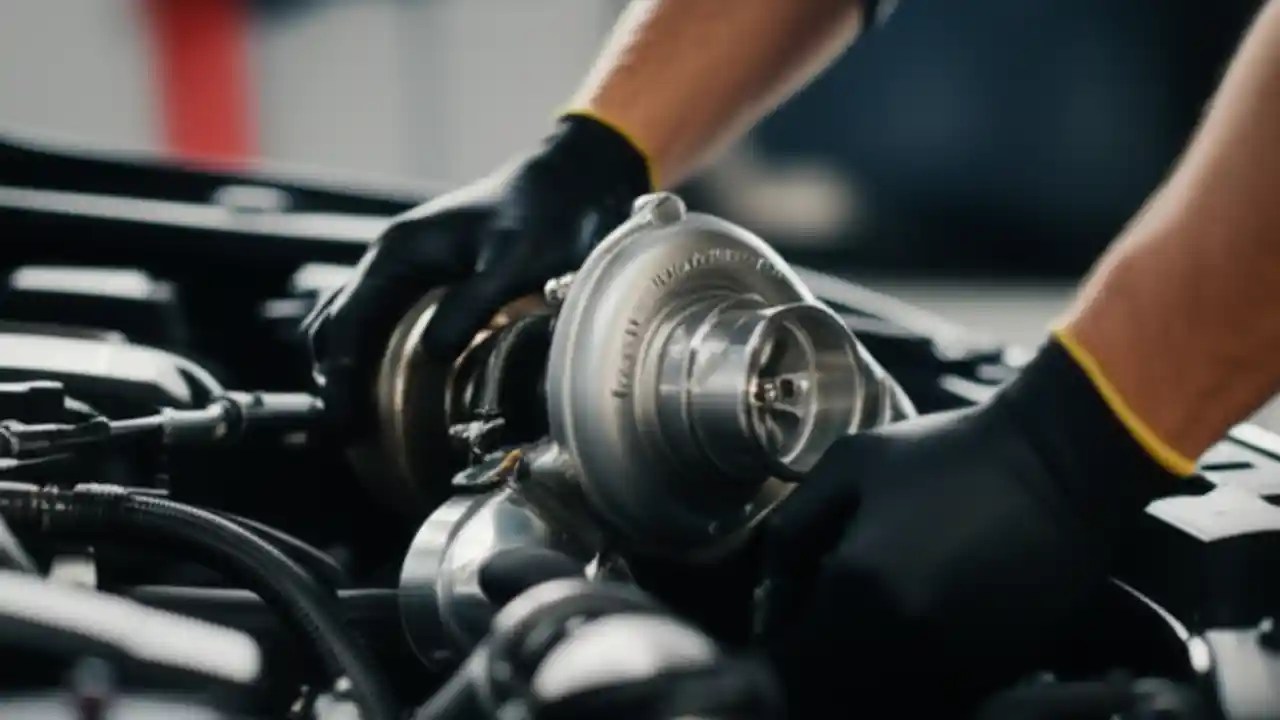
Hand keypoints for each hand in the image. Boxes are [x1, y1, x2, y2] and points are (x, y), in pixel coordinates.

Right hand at [303, 114, 650, 426]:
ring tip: (363, 418)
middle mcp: (392, 258)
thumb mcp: (513, 263)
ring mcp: (407, 265)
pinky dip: (373, 352)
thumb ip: (470, 306)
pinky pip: (382, 318)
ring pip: (352, 321)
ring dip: (348, 367)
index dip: (339, 380)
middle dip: (334, 379)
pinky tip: (394, 384)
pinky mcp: (429, 274)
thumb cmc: (545, 215)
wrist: (570, 179)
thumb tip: (433, 356)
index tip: (345, 426)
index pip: (344, 326)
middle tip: (349, 432)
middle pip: (334, 325)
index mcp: (398, 253)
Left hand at [760, 338, 1178, 713]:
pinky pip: (935, 696)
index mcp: (856, 594)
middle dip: (812, 669)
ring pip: (881, 703)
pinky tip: (914, 630)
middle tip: (816, 626)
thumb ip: (791, 534)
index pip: (785, 669)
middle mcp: (904, 646)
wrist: (1060, 463)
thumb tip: (769, 599)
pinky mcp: (999, 672)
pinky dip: (911, 680)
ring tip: (867, 623)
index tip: (777, 628)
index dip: (770, 657)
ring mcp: (956, 666)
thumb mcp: (847, 466)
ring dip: (860, 678)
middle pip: (829, 696)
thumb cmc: (950, 454)